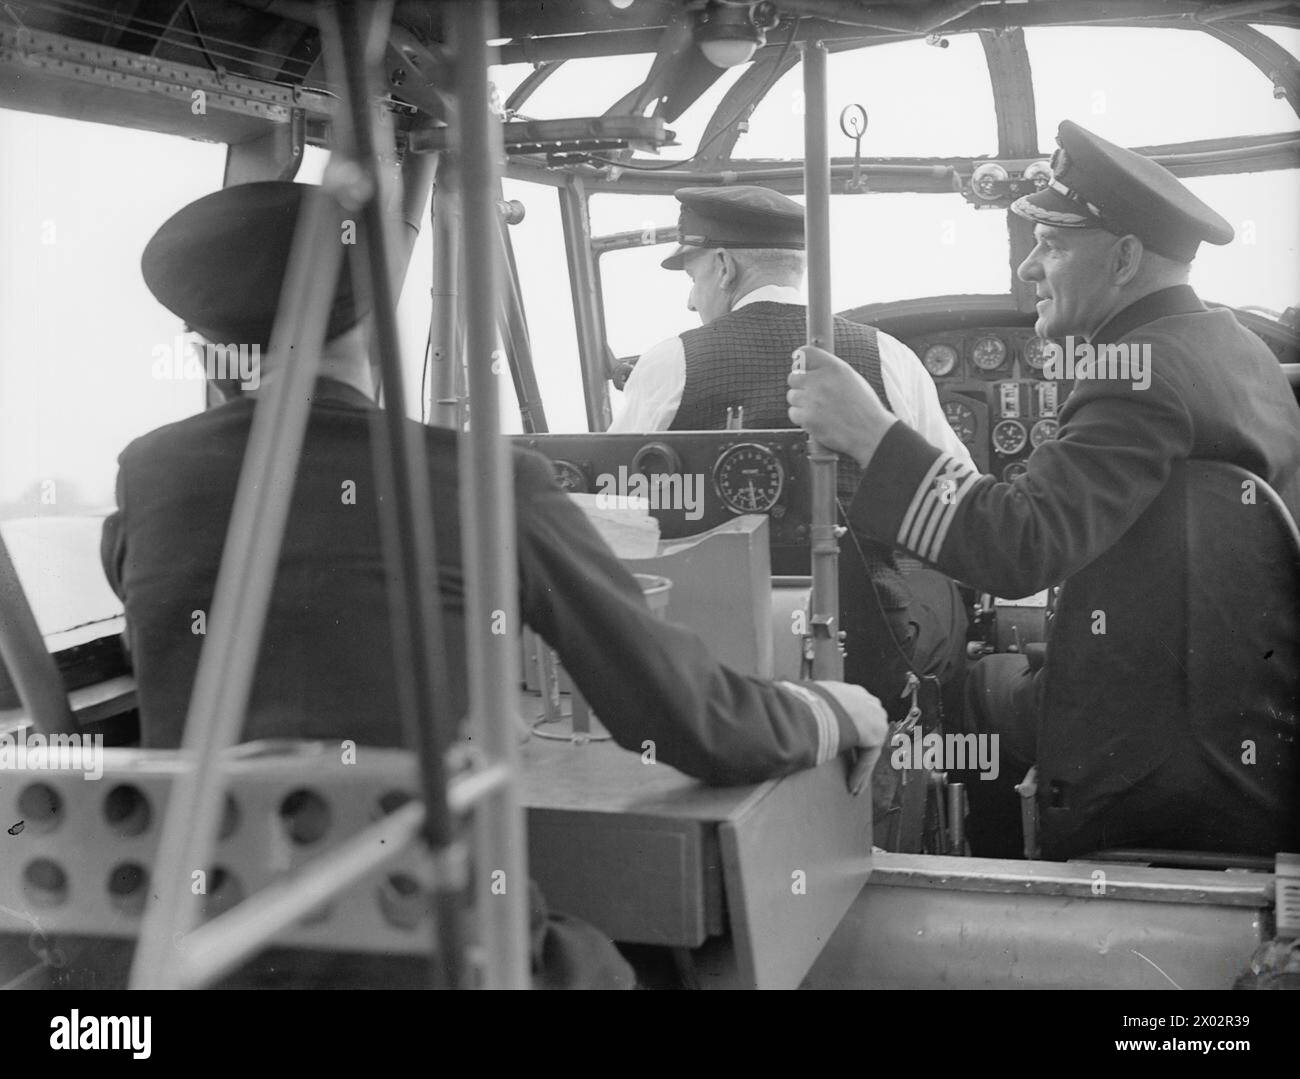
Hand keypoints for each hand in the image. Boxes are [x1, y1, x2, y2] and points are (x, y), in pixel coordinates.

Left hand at [787, 345, 896, 467]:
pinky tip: (817, 419)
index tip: (800, 367)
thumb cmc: (863, 407)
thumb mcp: (851, 378)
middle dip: (800, 386)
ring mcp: (812, 399)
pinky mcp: (807, 418)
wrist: (870, 432)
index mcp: (834, 367)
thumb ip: (829, 370)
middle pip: (793, 377)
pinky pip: (793, 413)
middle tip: (812, 395)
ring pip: (792, 396)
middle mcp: (821, 380)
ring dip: (801, 403)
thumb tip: (807, 367)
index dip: (800, 360)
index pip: (805, 353)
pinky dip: (802, 418)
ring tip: (819, 409)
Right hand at [815, 681, 887, 795]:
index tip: (840, 743)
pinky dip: (859, 774)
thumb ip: (809, 707)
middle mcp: (869, 702)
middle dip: (857, 751)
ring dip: (859, 768)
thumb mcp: (809, 699)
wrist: (823, 704)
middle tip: (848, 768)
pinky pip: (867, 759)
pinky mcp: (877, 736)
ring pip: (867, 749)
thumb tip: (788, 710)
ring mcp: (876, 718)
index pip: (854, 715)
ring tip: (851, 785)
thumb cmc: (810, 699)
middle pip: (865, 732)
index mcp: (853, 692)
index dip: (847, 731)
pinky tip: (852, 787)